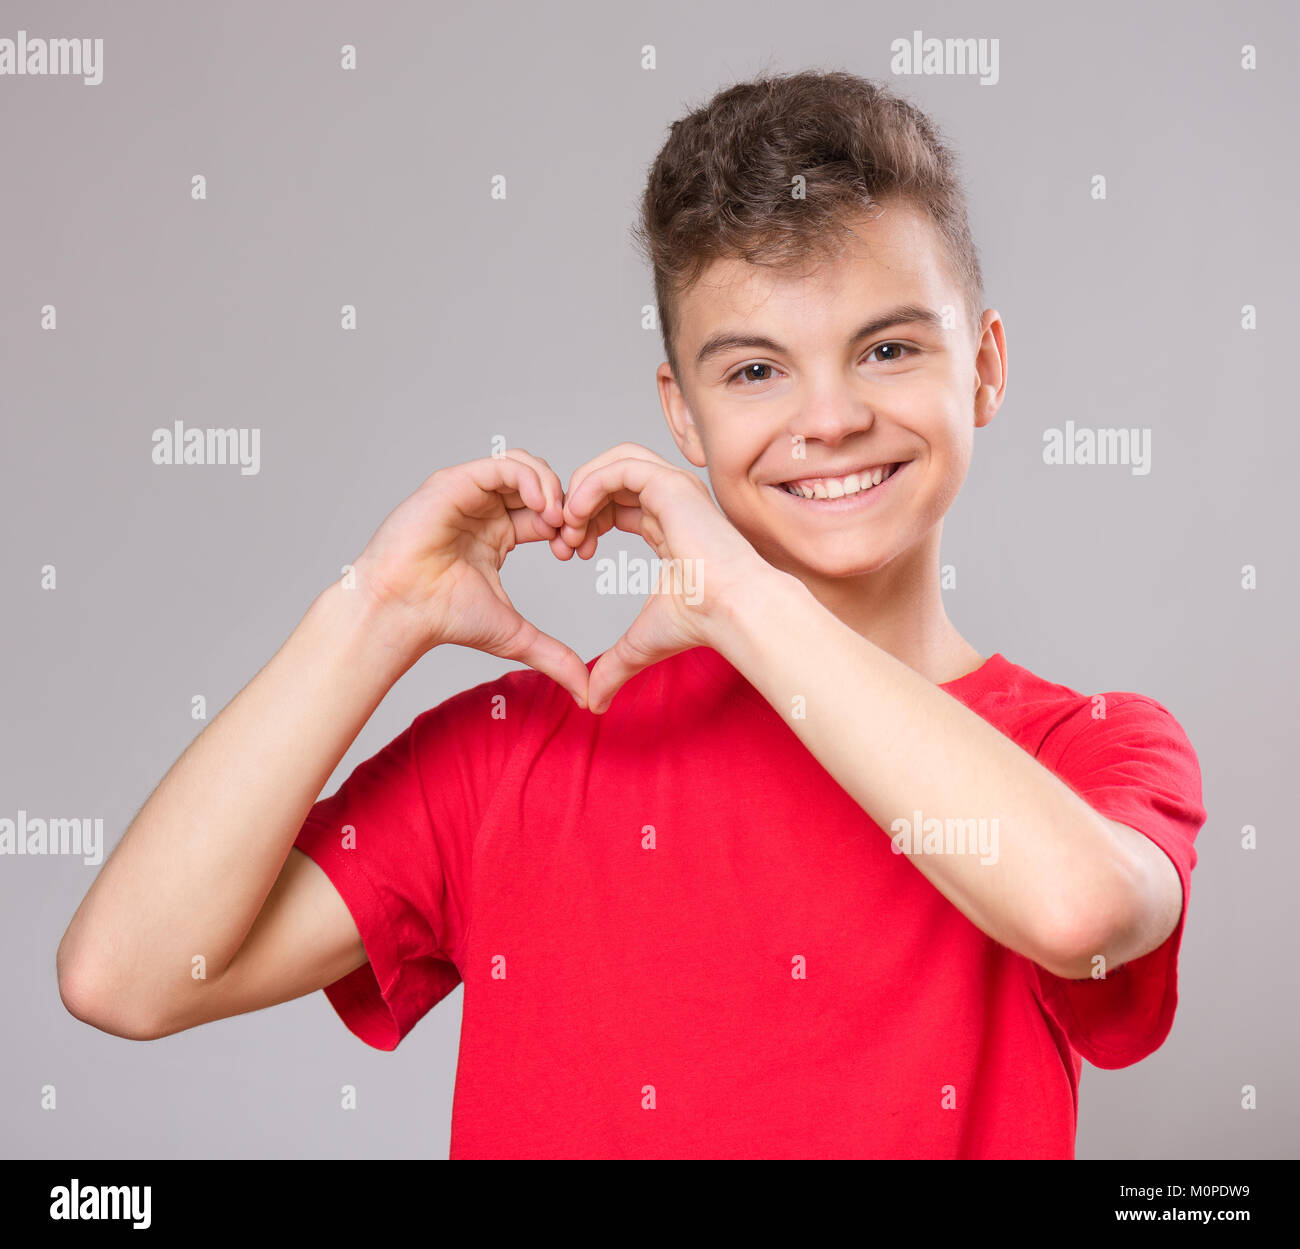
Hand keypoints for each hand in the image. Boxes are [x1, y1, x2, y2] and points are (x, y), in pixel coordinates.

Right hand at [350, 448, 590, 705]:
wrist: (401, 611)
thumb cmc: (443, 619)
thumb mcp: (515, 636)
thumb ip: (552, 656)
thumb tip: (585, 692)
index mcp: (499, 535)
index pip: (547, 514)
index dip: (569, 526)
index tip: (577, 553)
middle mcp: (484, 510)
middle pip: (540, 486)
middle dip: (565, 506)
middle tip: (573, 535)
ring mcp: (469, 494)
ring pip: (523, 467)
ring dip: (551, 488)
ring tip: (558, 519)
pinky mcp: (455, 483)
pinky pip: (502, 465)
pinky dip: (529, 479)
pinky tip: (541, 507)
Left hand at [558, 443, 768, 712]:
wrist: (733, 612)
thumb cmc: (702, 622)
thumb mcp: (641, 642)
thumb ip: (614, 665)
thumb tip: (592, 702)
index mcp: (667, 524)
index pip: (616, 503)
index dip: (585, 521)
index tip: (568, 553)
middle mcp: (672, 499)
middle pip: (612, 476)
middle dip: (578, 504)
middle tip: (561, 541)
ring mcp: (674, 487)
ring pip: (615, 461)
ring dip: (581, 489)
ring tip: (566, 524)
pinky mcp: (672, 484)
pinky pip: (619, 466)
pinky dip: (590, 485)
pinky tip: (576, 517)